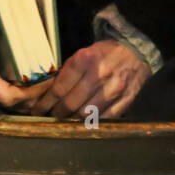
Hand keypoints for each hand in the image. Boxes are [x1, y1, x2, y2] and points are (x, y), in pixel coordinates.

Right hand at [0, 19, 51, 110]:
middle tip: (60, 80)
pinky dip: (30, 93)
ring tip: (56, 82)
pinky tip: (43, 82)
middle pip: (19, 104)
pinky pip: (15, 98)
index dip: (30, 92)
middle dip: (40, 95)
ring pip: (18, 104)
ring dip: (37, 96)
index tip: (48, 80)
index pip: (9, 96)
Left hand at [24, 39, 150, 119]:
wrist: (137, 51)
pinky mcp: (126, 100)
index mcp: (85, 59)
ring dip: (72, 121)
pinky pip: (105, 118)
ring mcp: (113, 89)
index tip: (38, 110)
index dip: (46, 103)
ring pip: (86, 114)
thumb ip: (69, 72)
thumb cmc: (105, 53)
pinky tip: (84, 124)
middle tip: (50, 117)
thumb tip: (50, 94)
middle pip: (70, 104)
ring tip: (65, 122)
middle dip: (57, 114)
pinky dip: (92, 123)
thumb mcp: (84, 53)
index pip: (59, 88)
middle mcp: (99, 74)